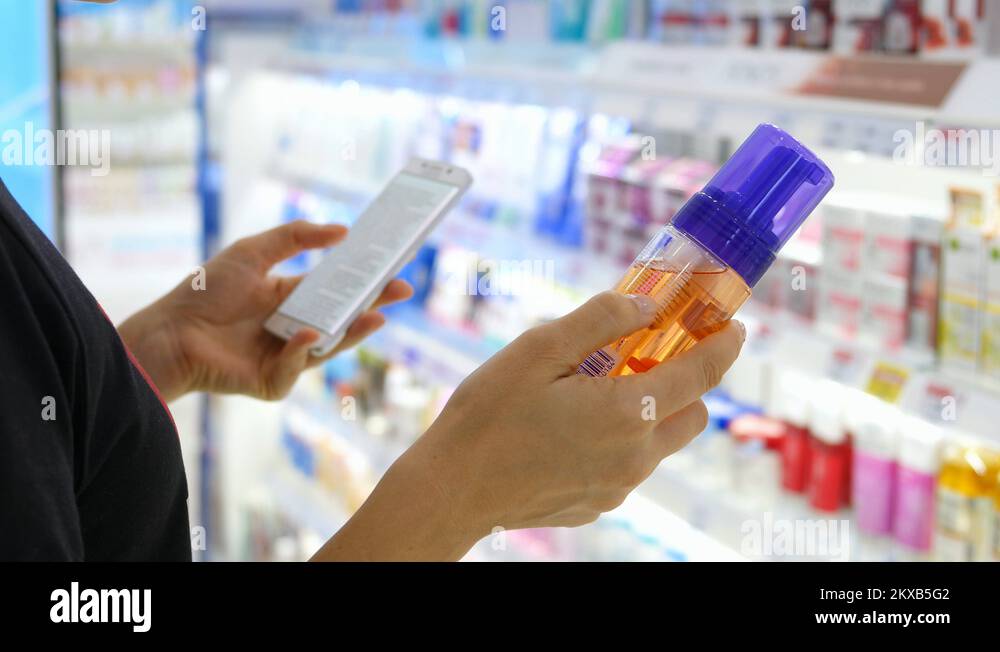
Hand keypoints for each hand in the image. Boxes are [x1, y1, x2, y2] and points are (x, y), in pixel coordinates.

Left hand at [118, 220, 412, 401]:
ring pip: (330, 347)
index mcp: (290, 299)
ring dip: (353, 332)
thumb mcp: (253, 252)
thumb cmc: (206, 291)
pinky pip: (296, 367)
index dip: (363, 280)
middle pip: (342, 318)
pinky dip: (303, 351)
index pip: (336, 290)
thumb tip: (343, 230)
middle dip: (372, 304)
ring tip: (376, 317)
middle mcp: (293, 329)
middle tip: (401, 289)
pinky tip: (308, 335)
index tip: (390, 267)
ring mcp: (286, 357)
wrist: (171, 332)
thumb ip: (296, 237)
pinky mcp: (273, 382)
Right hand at [315, 291, 743, 559]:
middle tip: (650, 356)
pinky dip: (620, 441)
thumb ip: (600, 320)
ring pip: (660, 442)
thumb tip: (646, 307)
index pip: (702, 374)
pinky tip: (572, 428)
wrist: (451, 491)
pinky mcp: (598, 504)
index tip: (737, 328)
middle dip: (686, 382)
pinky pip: (628, 466)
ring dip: (649, 411)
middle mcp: (634, 456)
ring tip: (597, 391)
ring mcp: (618, 486)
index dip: (725, 347)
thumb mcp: (538, 349)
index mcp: (627, 412)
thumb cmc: (488, 416)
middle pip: (692, 414)